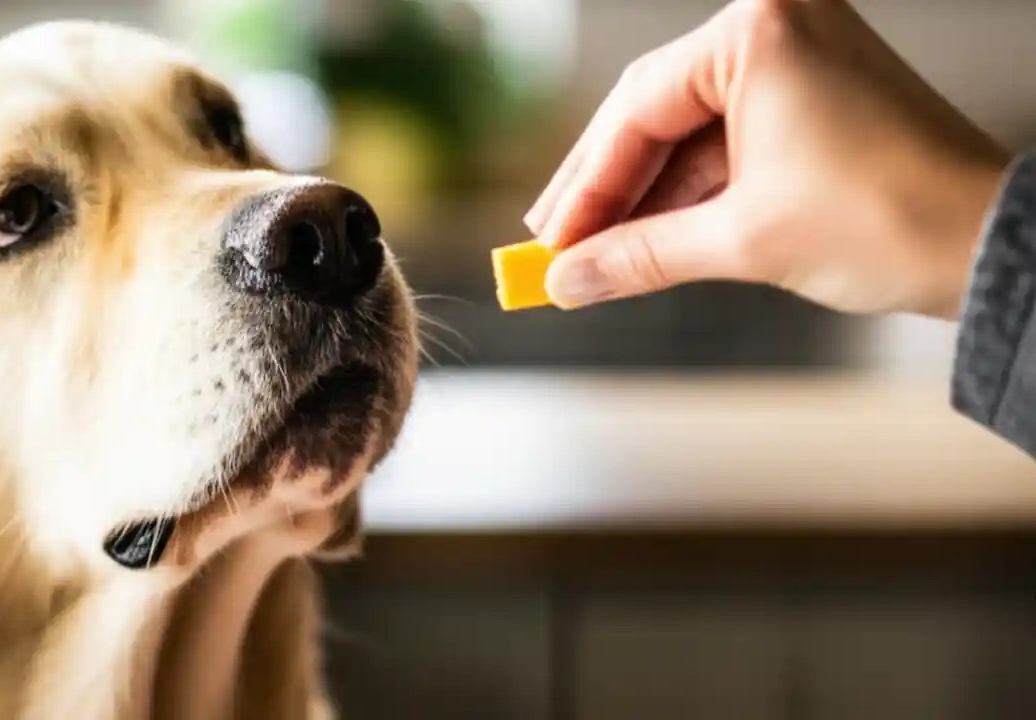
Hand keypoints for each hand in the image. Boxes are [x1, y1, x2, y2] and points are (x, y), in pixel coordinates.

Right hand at [527, 0, 1011, 318]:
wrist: (989, 245)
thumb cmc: (888, 219)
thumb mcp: (742, 241)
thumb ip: (640, 256)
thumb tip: (568, 280)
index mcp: (757, 32)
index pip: (637, 108)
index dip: (586, 186)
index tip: (552, 243)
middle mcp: (775, 26)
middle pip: (654, 112)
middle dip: (606, 189)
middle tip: (556, 245)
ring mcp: (797, 57)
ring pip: (688, 132)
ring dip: (644, 198)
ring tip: (596, 255)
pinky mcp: (813, 94)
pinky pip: (727, 141)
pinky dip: (690, 194)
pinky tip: (650, 238)